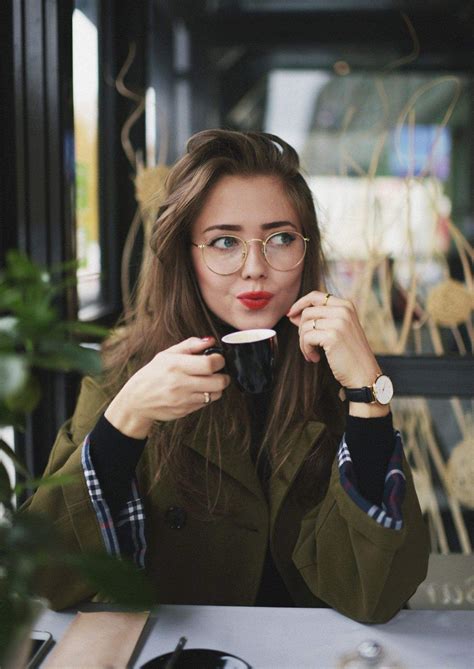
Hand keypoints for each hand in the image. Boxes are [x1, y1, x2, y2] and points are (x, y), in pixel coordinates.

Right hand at [105, 337, 229, 438]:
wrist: (136, 401)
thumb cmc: (152, 374)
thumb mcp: (166, 355)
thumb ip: (190, 345)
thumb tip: (210, 341)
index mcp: (176, 365)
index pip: (210, 363)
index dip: (220, 360)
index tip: (218, 359)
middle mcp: (180, 384)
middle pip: (218, 381)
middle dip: (224, 376)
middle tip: (218, 372)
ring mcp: (183, 400)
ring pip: (215, 394)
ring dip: (216, 388)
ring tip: (207, 382)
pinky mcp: (185, 411)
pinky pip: (205, 403)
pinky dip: (206, 396)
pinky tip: (196, 391)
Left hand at [287, 291, 387, 415]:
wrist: (364, 374)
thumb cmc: (349, 354)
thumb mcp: (337, 330)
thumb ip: (319, 320)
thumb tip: (293, 315)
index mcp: (346, 305)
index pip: (315, 296)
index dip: (299, 304)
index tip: (290, 315)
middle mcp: (343, 310)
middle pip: (307, 312)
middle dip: (301, 330)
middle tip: (307, 345)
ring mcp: (338, 322)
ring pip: (305, 326)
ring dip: (304, 343)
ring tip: (312, 354)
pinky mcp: (332, 336)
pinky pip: (306, 338)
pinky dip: (306, 350)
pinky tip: (315, 358)